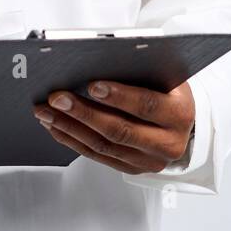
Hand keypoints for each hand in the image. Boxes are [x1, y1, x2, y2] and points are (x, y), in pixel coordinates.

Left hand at [33, 80, 194, 174]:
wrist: (183, 123)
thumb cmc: (169, 91)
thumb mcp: (165, 76)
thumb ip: (139, 72)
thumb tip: (95, 62)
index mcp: (179, 114)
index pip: (147, 105)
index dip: (119, 96)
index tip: (92, 85)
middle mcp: (168, 143)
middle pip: (120, 130)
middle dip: (84, 113)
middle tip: (57, 98)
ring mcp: (149, 160)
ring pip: (104, 146)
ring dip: (70, 128)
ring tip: (47, 111)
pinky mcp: (132, 168)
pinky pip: (97, 156)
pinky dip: (73, 140)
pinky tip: (56, 126)